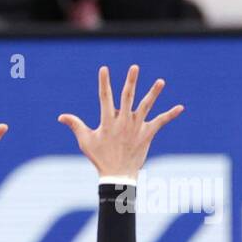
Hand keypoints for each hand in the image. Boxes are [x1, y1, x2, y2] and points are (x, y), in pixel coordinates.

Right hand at [58, 65, 182, 179]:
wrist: (118, 175)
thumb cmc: (99, 158)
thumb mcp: (85, 141)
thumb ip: (75, 125)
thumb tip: (61, 116)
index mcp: (107, 121)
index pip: (104, 97)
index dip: (104, 82)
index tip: (104, 69)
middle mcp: (123, 121)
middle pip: (127, 97)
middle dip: (131, 81)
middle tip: (134, 67)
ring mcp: (137, 127)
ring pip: (146, 106)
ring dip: (154, 93)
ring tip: (161, 81)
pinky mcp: (147, 134)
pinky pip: (161, 122)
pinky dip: (170, 114)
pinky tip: (180, 107)